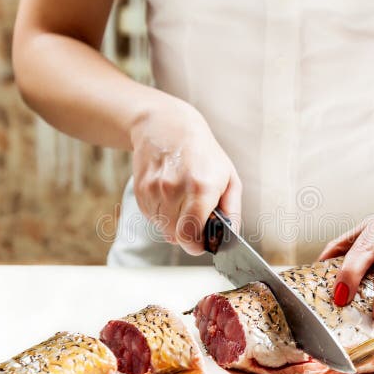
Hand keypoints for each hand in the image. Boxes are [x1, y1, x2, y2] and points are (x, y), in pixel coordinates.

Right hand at [130, 95, 241, 254]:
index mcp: (200, 188)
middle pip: (177, 237)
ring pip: (163, 229)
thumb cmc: (202, 152)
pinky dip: (163, 214)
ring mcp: (153, 191)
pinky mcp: (140, 191)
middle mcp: (174, 190)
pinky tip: (170, 195)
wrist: (166, 127)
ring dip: (175, 224)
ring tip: (183, 202)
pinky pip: (152, 218)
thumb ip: (232, 210)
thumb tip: (231, 237)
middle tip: (197, 220)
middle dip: (188, 235)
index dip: (197, 246)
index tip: (203, 243)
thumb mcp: (229, 177)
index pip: (191, 236)